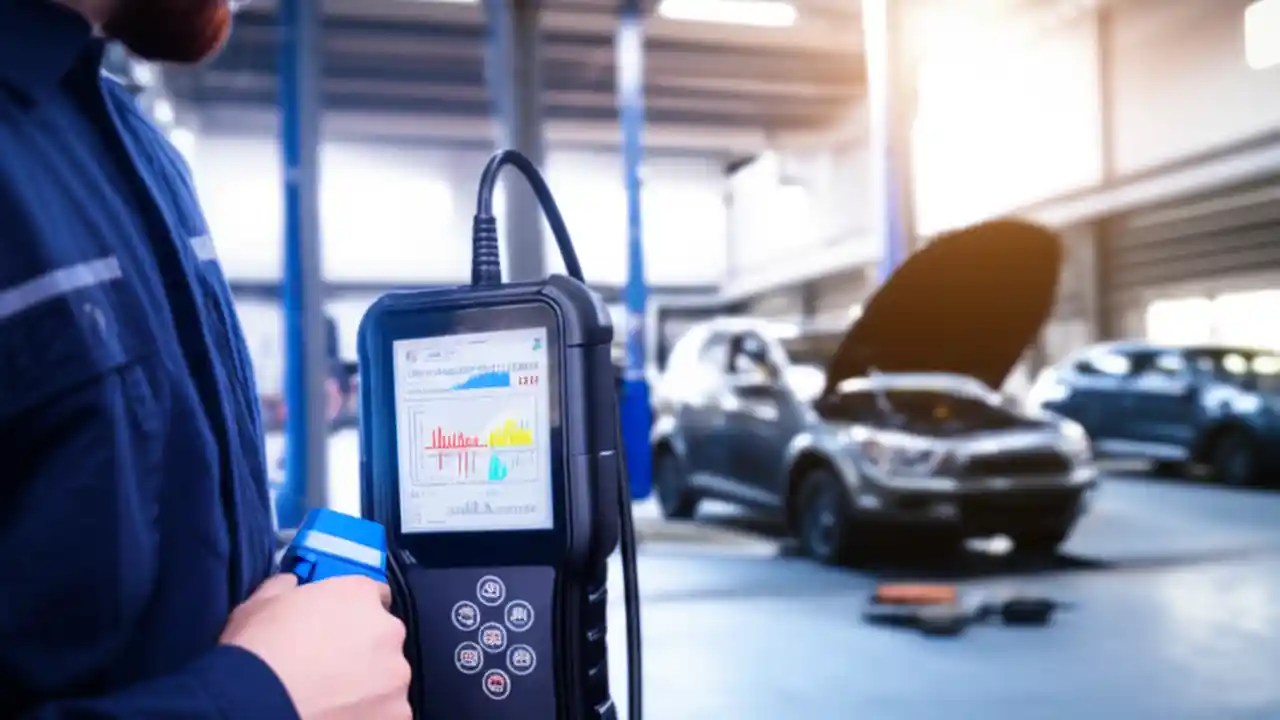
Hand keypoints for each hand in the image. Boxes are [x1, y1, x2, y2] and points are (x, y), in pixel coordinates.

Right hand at [221, 574, 411, 719]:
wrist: (254, 705)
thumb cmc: (256, 650)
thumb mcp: (259, 605)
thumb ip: (285, 589)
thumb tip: (290, 584)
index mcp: (360, 595)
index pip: (374, 596)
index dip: (354, 613)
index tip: (338, 629)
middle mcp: (388, 630)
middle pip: (384, 638)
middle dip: (365, 651)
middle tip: (332, 669)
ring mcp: (396, 676)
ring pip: (389, 679)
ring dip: (370, 686)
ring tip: (335, 701)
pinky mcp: (398, 714)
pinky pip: (388, 713)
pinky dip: (370, 715)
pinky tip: (341, 718)